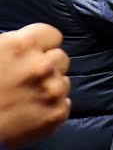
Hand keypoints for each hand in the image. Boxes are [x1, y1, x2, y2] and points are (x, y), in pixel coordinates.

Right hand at [0, 23, 71, 149]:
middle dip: (48, 65)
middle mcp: (42, 66)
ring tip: (26, 97)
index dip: (43, 44)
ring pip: (63, 82)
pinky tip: (31, 111)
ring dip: (50, 86)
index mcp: (22, 46)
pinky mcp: (57, 114)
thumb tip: (25, 44)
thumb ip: (11, 45)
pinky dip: (51, 107)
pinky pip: (64, 104)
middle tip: (28, 77)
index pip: (52, 35)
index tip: (34, 53)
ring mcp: (53, 91)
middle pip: (61, 58)